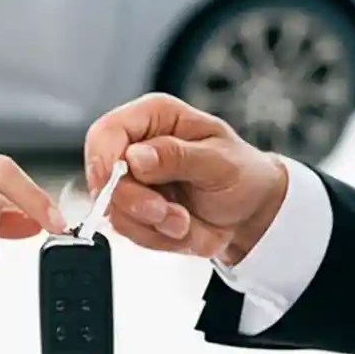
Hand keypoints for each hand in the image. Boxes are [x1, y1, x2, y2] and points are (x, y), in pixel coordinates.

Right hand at [84, 93, 286, 263]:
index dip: (103, 160)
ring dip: (152, 225)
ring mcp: (133, 181)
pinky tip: (181, 227)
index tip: (117, 186)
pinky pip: (129, 231)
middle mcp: (137, 145)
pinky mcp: (134, 211)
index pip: (107, 132)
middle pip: (103, 176)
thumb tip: (136, 156)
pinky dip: (156, 237)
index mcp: (155, 117)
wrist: (251, 212)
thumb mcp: (218, 161)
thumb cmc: (242, 174)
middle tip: (169, 214)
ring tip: (186, 220)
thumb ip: (176, 156)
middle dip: (136, 203)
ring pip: (114, 210)